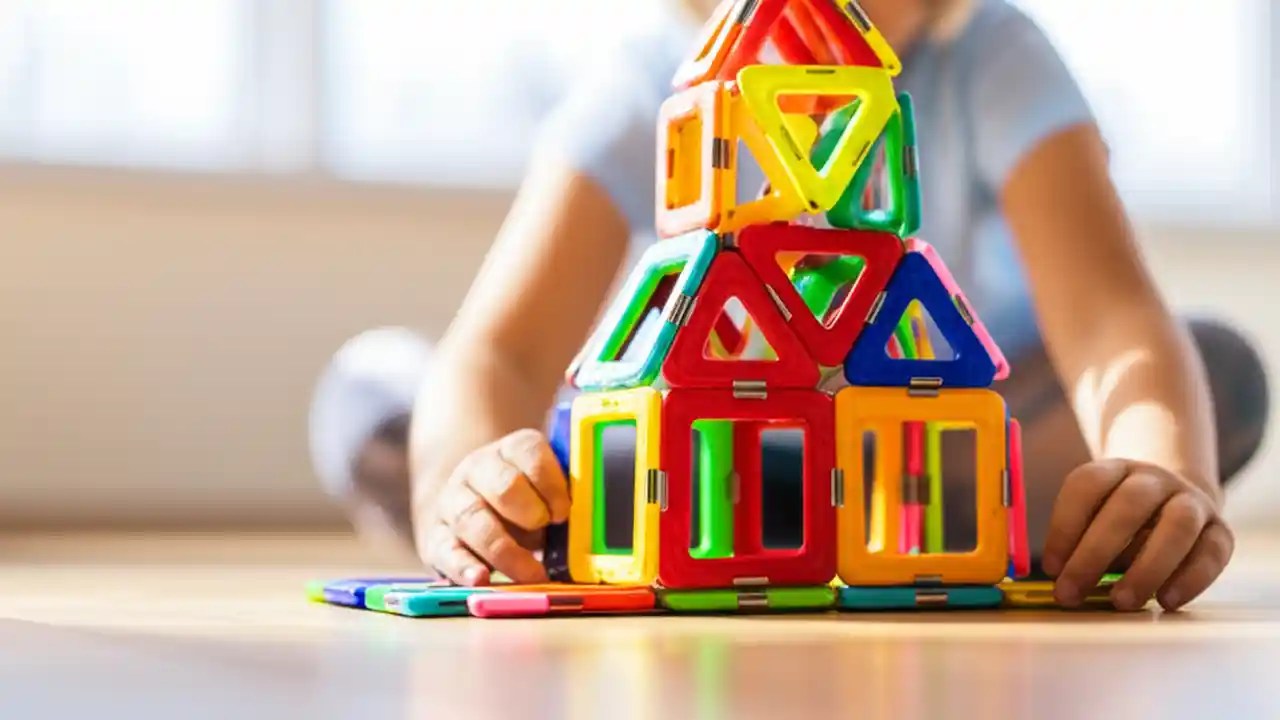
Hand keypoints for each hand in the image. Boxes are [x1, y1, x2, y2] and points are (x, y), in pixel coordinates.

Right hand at [417, 429, 570, 585]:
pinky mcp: (436, 536)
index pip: (529, 452)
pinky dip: (463, 567)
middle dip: (529, 512)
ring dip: (505, 551)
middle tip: (546, 533)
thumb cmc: (528, 502)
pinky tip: (480, 579)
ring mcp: (453, 502)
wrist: (479, 507)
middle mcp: (478, 469)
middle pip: (502, 485)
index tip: (564, 512)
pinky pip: (445, 550)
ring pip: (474, 519)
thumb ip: (568, 498)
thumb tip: (596, 524)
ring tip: (531, 574)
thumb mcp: (549, 492)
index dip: (551, 483)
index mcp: (511, 450)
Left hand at [1041, 459, 1232, 611]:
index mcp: (1115, 470)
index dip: (1065, 526)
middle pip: (1128, 506)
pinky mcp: (1220, 530)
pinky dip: (1191, 579)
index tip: (1051, 568)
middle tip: (1072, 592)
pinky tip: (1166, 601)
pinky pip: (1212, 552)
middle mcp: (1155, 480)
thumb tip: (1060, 578)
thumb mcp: (1093, 519)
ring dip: (1148, 567)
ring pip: (1178, 525)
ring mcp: (1191, 501)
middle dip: (1096, 552)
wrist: (1175, 502)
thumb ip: (1077, 543)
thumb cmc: (1120, 520)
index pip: (1087, 484)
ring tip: (1122, 602)